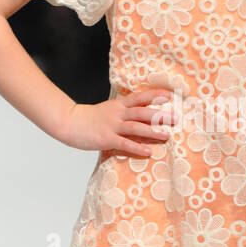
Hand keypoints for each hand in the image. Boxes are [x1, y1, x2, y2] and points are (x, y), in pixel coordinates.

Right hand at [60, 87, 176, 155]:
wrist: (69, 122)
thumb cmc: (89, 118)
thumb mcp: (108, 109)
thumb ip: (122, 111)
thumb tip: (139, 113)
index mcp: (118, 105)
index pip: (140, 97)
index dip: (155, 95)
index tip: (170, 95)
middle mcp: (118, 113)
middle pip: (143, 112)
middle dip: (160, 115)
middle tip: (176, 118)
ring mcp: (112, 126)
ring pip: (136, 127)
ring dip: (152, 131)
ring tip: (166, 135)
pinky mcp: (106, 139)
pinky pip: (125, 144)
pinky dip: (137, 148)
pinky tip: (148, 151)